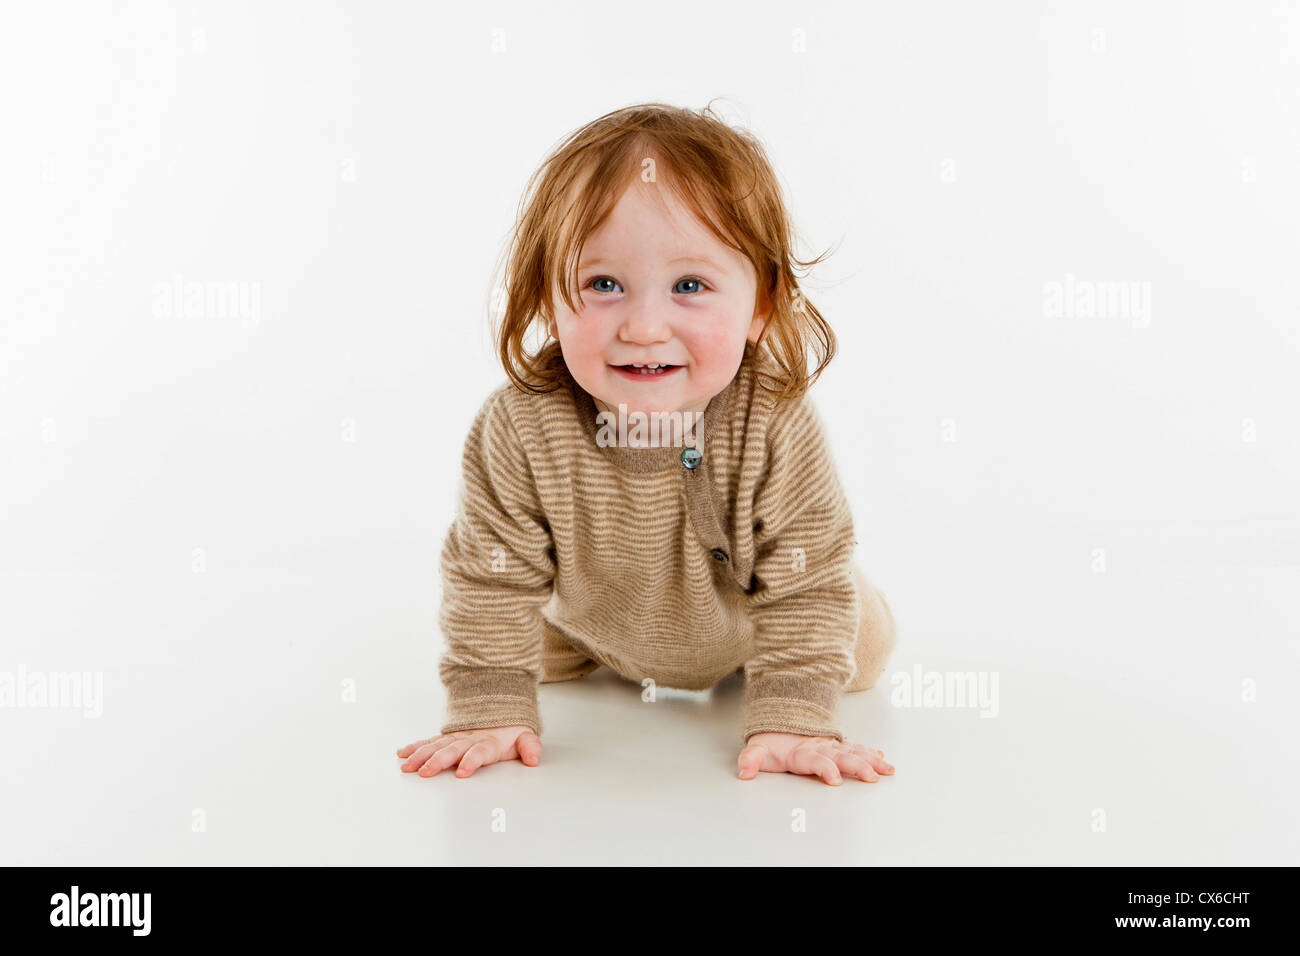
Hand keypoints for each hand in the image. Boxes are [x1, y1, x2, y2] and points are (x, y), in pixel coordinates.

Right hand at [396, 725, 540, 777]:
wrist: (499, 706)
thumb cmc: (510, 729)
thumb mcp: (525, 736)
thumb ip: (530, 747)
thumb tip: (534, 759)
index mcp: (488, 742)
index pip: (479, 752)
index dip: (471, 761)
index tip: (462, 772)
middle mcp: (469, 739)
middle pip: (452, 750)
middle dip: (438, 761)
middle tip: (425, 772)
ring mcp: (456, 737)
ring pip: (436, 746)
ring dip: (420, 756)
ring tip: (407, 766)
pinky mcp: (447, 738)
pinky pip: (429, 741)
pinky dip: (415, 747)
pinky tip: (402, 753)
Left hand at [738, 732, 893, 784]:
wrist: (780, 721)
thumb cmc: (770, 742)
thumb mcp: (757, 750)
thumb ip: (750, 760)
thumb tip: (744, 772)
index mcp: (801, 752)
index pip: (816, 760)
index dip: (825, 769)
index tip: (835, 780)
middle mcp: (820, 748)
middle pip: (841, 756)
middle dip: (857, 766)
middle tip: (872, 777)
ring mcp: (830, 746)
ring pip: (854, 752)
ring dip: (870, 760)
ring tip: (887, 769)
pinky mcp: (836, 747)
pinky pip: (856, 748)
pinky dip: (869, 752)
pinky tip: (882, 758)